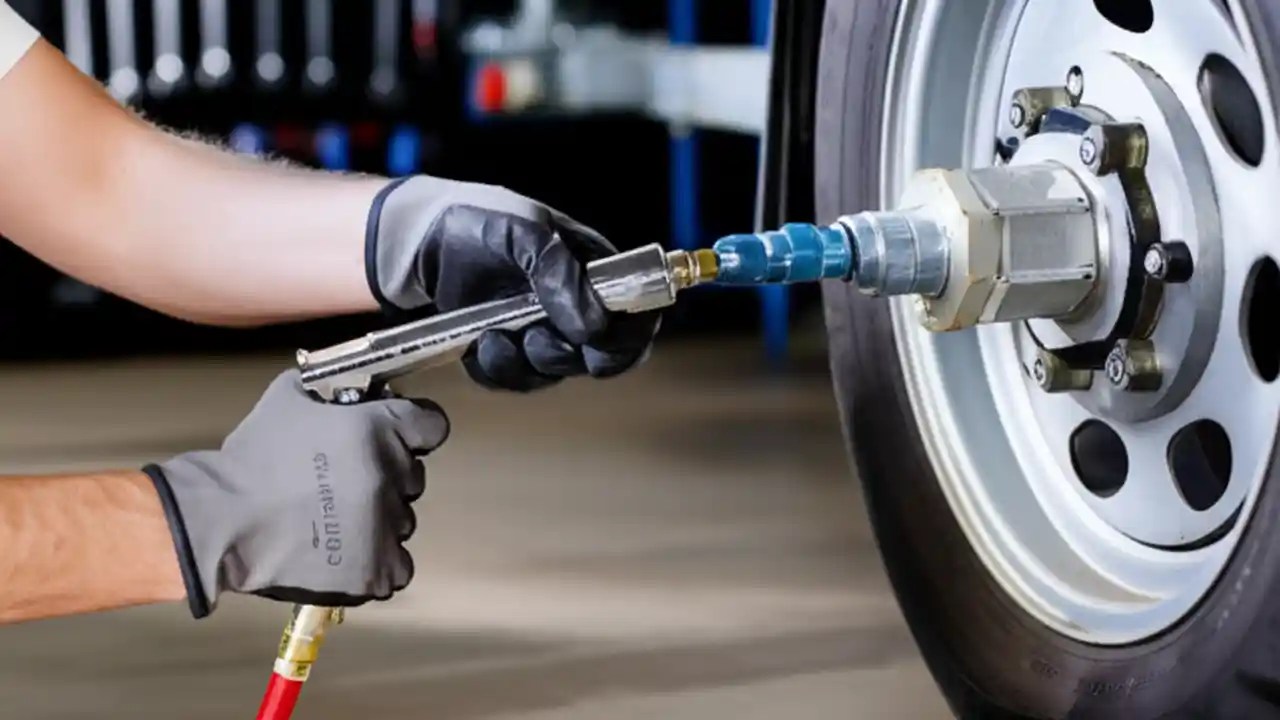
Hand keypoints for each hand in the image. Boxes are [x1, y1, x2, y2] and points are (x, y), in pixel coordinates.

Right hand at [143, 370, 448, 618]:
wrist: (224, 522)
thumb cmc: (250, 461)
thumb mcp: (287, 398)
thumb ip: (326, 388)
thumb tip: (343, 388)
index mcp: (377, 428)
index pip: (431, 425)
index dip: (413, 430)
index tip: (397, 437)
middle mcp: (390, 474)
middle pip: (413, 474)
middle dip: (386, 476)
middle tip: (344, 483)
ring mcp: (386, 524)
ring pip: (402, 519)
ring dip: (378, 519)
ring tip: (332, 521)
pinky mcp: (377, 568)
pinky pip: (397, 565)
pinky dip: (377, 562)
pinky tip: (345, 553)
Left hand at [365, 176, 660, 391]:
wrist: (416, 242)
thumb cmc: (475, 222)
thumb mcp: (520, 231)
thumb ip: (560, 271)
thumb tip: (594, 323)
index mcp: (595, 270)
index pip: (637, 314)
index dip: (628, 336)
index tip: (598, 339)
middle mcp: (576, 306)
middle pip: (602, 356)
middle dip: (569, 355)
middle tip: (536, 339)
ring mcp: (543, 332)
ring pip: (557, 372)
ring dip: (528, 361)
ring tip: (494, 334)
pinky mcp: (510, 353)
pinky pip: (518, 380)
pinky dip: (499, 368)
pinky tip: (480, 342)